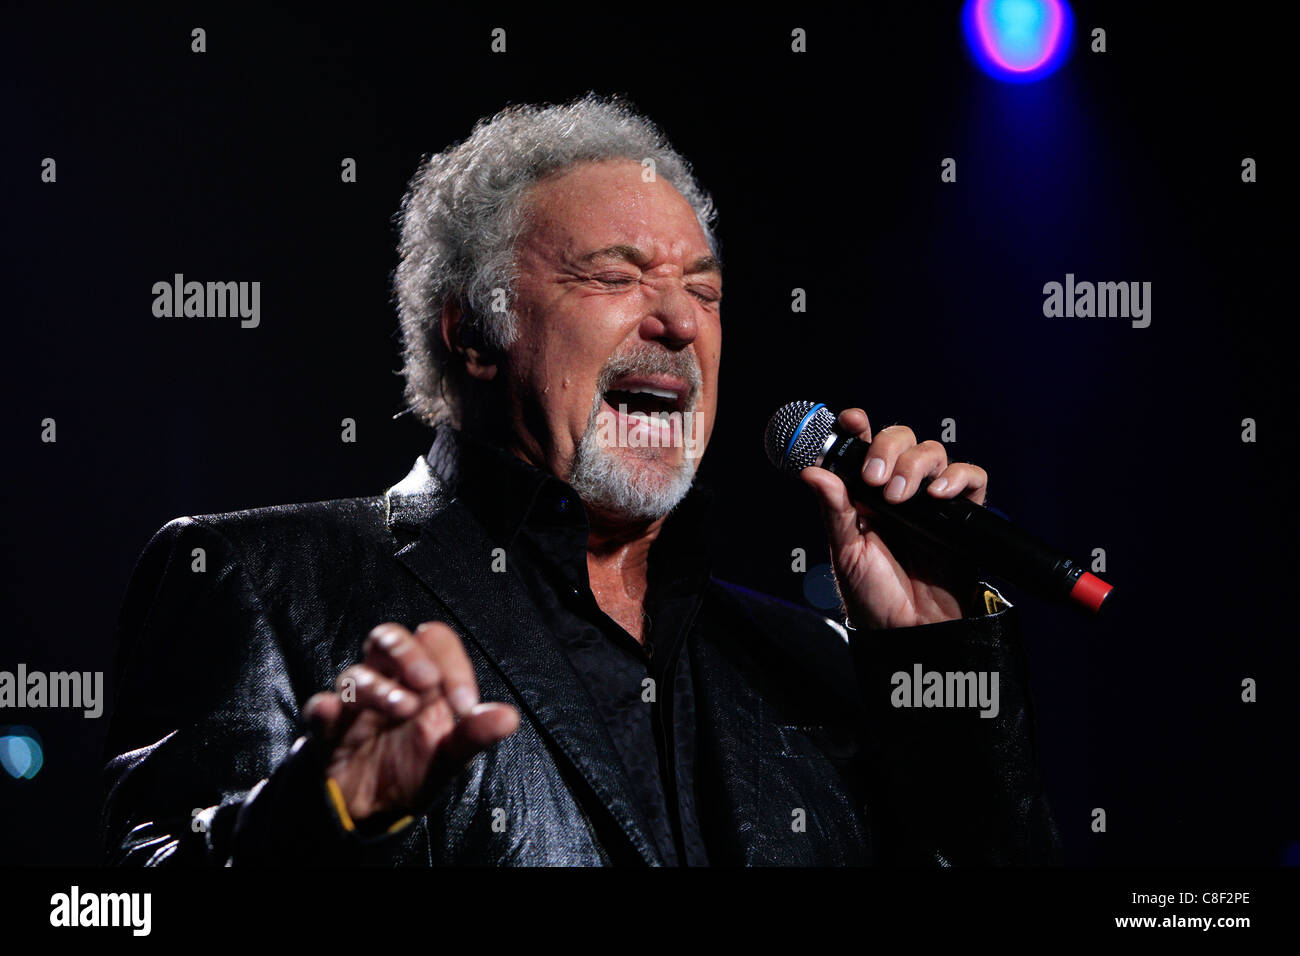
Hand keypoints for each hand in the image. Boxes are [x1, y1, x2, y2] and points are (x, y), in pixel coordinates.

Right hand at [302, 621, 518, 823]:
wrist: (374, 812)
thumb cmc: (414, 768)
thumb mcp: (451, 756)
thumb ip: (476, 734)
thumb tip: (509, 717)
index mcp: (422, 681)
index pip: (434, 643)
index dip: (452, 664)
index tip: (465, 705)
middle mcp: (387, 682)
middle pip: (387, 638)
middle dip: (407, 653)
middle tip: (428, 681)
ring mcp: (355, 705)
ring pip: (355, 675)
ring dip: (379, 688)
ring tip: (404, 709)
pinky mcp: (328, 732)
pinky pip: (319, 709)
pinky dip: (325, 708)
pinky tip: (334, 713)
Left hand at [799, 408, 988, 630]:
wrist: (910, 634)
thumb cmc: (874, 598)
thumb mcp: (846, 554)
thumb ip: (835, 511)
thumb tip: (812, 471)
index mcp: (865, 496)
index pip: (864, 447)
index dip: (857, 427)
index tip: (850, 420)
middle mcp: (899, 492)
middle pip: (901, 440)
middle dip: (888, 449)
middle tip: (875, 481)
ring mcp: (931, 502)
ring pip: (933, 453)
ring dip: (915, 464)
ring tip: (900, 497)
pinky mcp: (962, 517)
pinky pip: (971, 480)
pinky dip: (958, 477)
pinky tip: (938, 495)